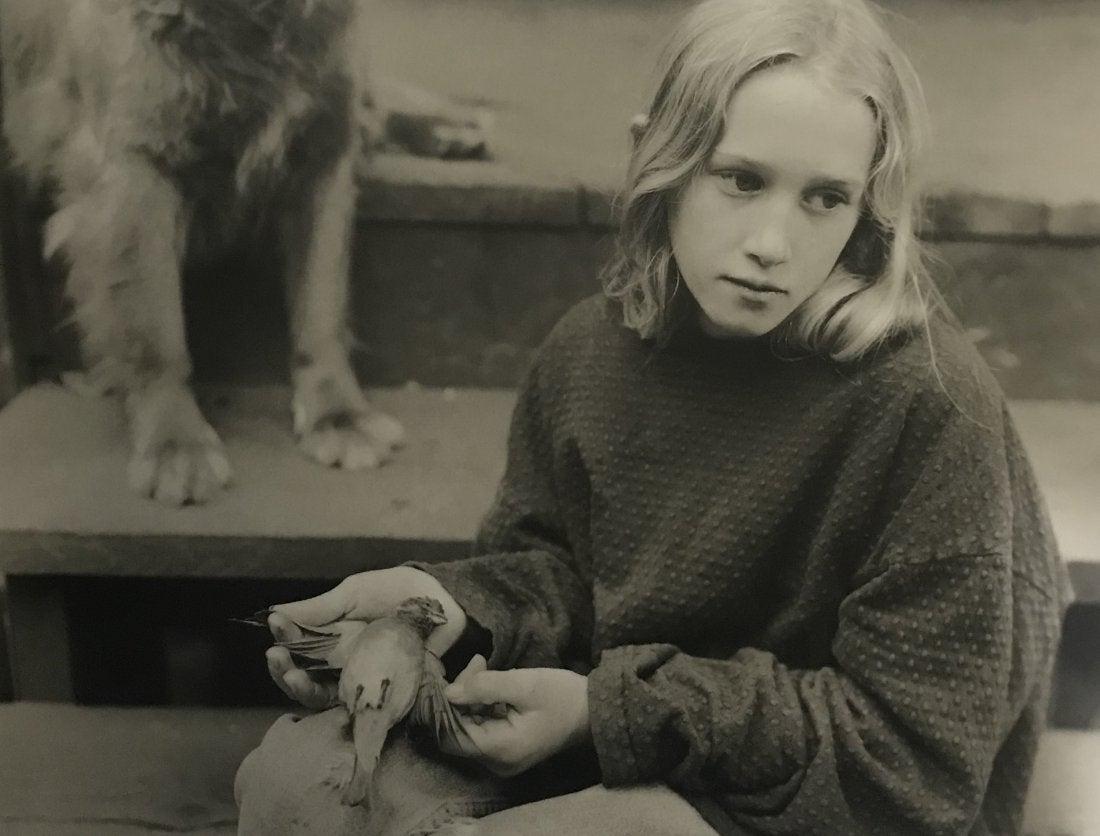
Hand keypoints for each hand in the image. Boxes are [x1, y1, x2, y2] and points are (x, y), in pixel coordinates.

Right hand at [265, 567, 466, 708]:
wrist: (441, 602)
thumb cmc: (395, 593)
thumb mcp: (353, 594)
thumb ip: (320, 608)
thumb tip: (276, 611)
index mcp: (328, 638)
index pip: (296, 645)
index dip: (283, 637)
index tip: (275, 623)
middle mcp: (339, 664)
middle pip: (302, 677)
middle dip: (284, 670)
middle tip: (276, 657)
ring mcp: (359, 680)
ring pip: (322, 696)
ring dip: (302, 688)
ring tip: (292, 675)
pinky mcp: (382, 695)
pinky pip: (358, 707)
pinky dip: (342, 704)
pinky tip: (329, 694)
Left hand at [441, 656, 590, 776]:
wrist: (593, 711)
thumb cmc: (562, 696)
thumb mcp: (523, 684)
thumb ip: (484, 687)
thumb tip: (449, 693)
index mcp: (500, 750)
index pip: (452, 734)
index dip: (445, 706)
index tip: (452, 675)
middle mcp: (497, 762)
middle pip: (460, 730)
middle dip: (461, 696)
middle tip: (477, 663)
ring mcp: (502, 759)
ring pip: (470, 726)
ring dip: (471, 697)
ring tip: (482, 665)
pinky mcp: (507, 749)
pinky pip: (483, 727)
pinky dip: (482, 705)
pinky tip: (490, 682)